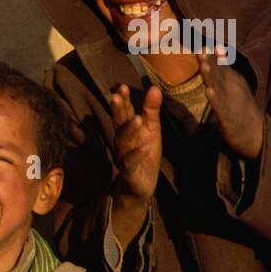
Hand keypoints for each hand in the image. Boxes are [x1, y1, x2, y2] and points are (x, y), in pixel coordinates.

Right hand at [110, 83, 161, 200]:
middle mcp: (123, 141)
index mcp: (128, 129)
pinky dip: (137, 155)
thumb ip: (151, 110)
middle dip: (118, 111)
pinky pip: (130, 162)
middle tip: (116, 96)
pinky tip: (146, 147)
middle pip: (119, 124)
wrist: (142, 184)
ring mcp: (124, 156)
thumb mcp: (151, 129)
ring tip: (138, 119)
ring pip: (123, 142)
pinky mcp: (129, 172)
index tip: (122, 87)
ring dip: (129, 130)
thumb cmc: (145, 153)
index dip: (123, 100)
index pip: (124, 112)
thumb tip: (154, 88)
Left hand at [198, 46, 263, 158]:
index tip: (201, 43)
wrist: (255, 133)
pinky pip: (221, 107)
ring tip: (203, 65)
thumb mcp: (233, 82)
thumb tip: (215, 46)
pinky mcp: (229, 117)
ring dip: (212, 76)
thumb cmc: (239, 105)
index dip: (210, 55)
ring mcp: (231, 102)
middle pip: (219, 73)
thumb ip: (223, 65)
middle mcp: (232, 88)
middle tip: (202, 49)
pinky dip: (216, 98)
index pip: (219, 65)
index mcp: (232, 80)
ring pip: (219, 87)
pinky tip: (209, 91)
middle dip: (210, 61)